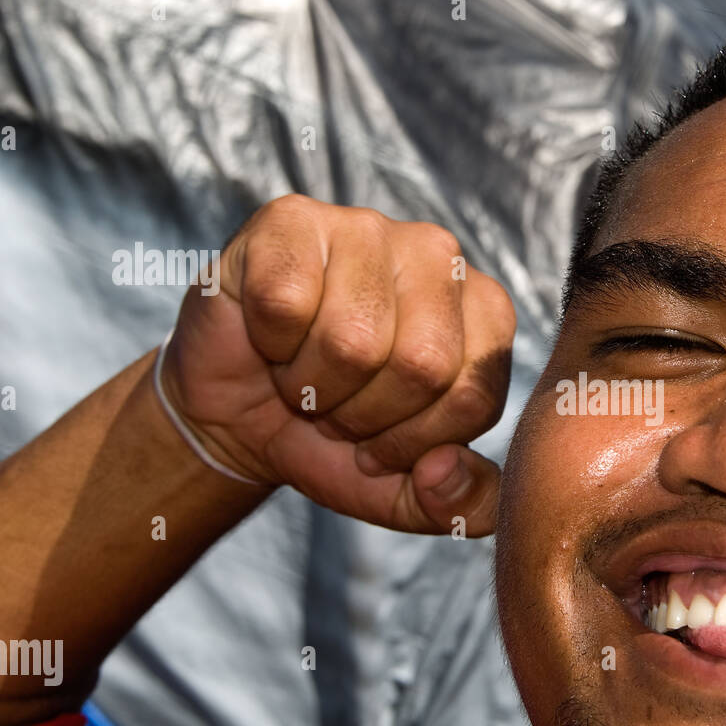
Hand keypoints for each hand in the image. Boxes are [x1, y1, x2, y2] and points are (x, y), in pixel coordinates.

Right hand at [157, 194, 514, 534]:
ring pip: (353, 338)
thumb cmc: (333, 437)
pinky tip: (271, 335)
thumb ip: (462, 506)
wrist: (239, 416)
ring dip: (311, 384)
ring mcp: (368, 228)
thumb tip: (446, 469)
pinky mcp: (293, 219)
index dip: (413, 442)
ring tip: (304, 373)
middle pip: (422, 364)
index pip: (473, 396)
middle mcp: (440, 257)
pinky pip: (288, 303)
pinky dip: (269, 343)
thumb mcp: (407, 490)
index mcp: (486, 314)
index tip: (378, 441)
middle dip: (363, 415)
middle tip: (335, 406)